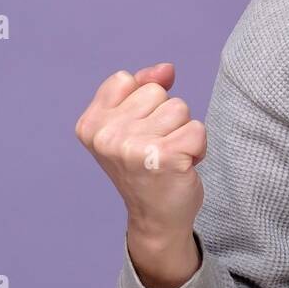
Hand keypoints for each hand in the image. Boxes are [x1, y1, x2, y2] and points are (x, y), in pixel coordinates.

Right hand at [74, 63, 206, 247]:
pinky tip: (182, 166)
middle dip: (165, 118)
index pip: (128, 80)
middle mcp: (105, 136)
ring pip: (180, 108)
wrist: (156, 218)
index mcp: (90, 124)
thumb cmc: (146, 166)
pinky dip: (198, 147)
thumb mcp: (133, 123)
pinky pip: (198, 129)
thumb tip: (167, 69)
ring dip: (182, 132)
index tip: (137, 134)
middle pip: (157, 93)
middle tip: (155, 148)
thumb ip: (145, 86)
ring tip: (168, 156)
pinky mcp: (163, 157)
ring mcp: (132, 147)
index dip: (143, 104)